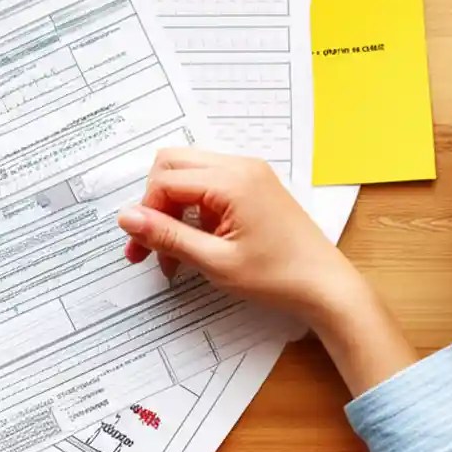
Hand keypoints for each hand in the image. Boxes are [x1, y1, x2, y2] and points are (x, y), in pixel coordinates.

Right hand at [116, 148, 415, 394]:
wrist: (326, 287)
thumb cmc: (277, 277)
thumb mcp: (214, 262)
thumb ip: (167, 236)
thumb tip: (126, 218)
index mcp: (231, 181)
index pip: (166, 180)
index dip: (146, 214)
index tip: (140, 250)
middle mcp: (240, 166)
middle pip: (172, 165)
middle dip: (154, 204)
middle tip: (149, 246)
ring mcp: (249, 174)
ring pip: (188, 174)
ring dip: (172, 209)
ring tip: (171, 253)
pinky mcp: (254, 186)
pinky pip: (209, 185)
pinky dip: (193, 210)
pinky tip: (195, 243)